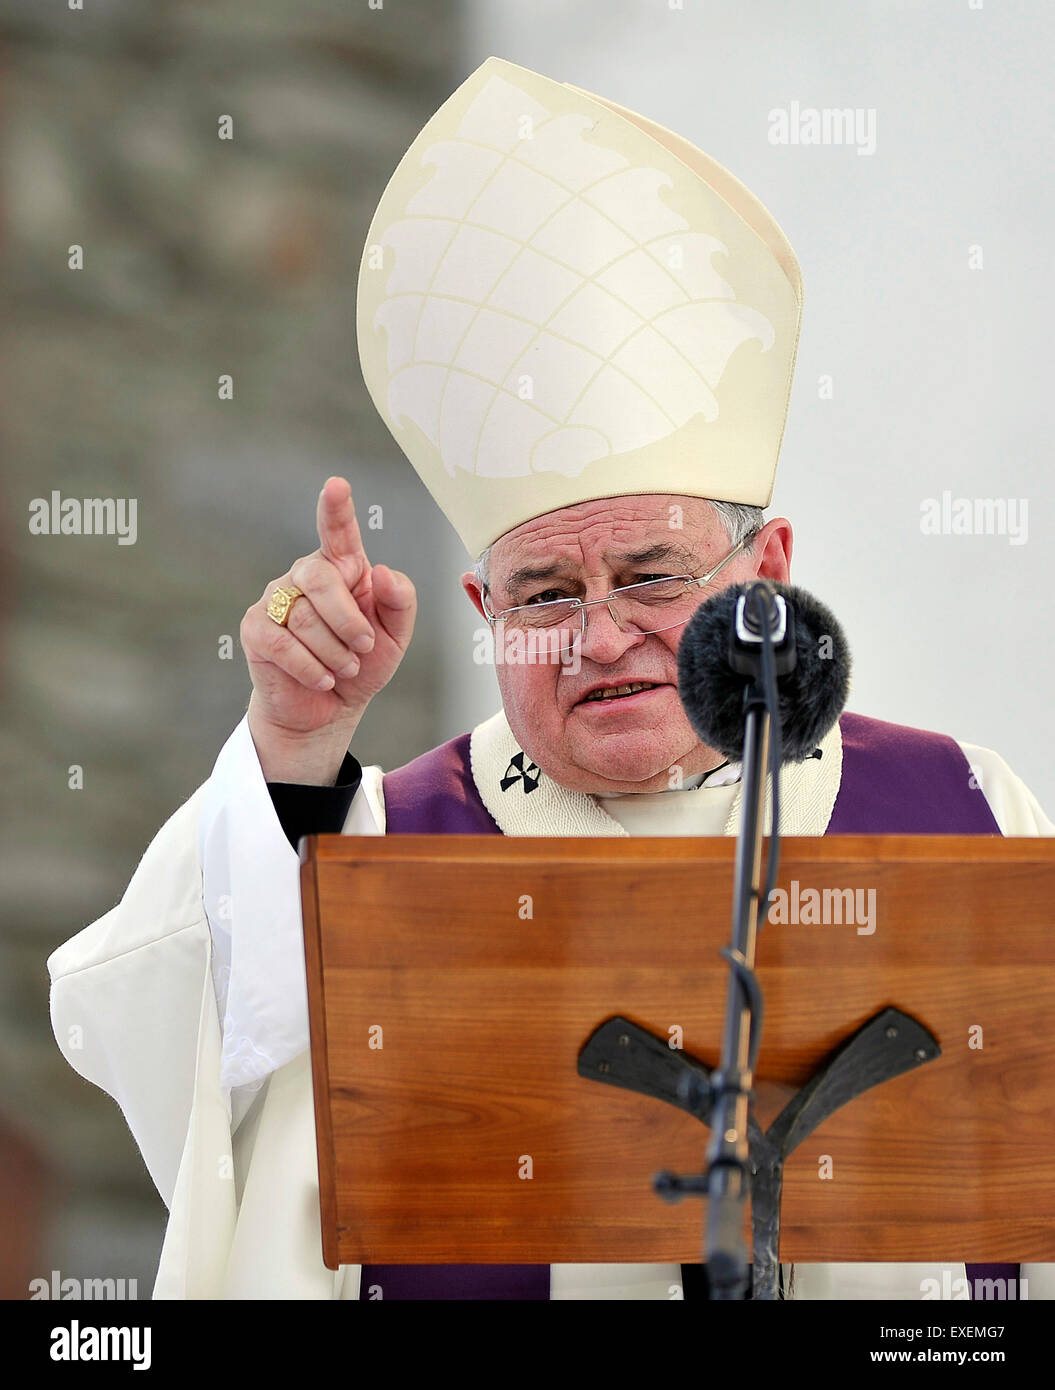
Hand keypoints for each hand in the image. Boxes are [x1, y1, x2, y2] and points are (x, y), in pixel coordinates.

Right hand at [241, 477, 415, 781]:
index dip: (336, 508)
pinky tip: (322, 679)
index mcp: (341, 568)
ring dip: (334, 652)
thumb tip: (380, 570)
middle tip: (364, 649)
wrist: (328, 708)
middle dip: (348, 620)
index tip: (337, 485)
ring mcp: (276, 599)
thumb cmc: (361, 664)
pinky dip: (310, 667)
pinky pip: (282, 643)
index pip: (338, 531)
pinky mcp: (256, 630)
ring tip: (344, 669)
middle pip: (321, 578)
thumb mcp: (395, 637)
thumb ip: (399, 601)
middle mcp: (304, 575)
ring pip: (303, 617)